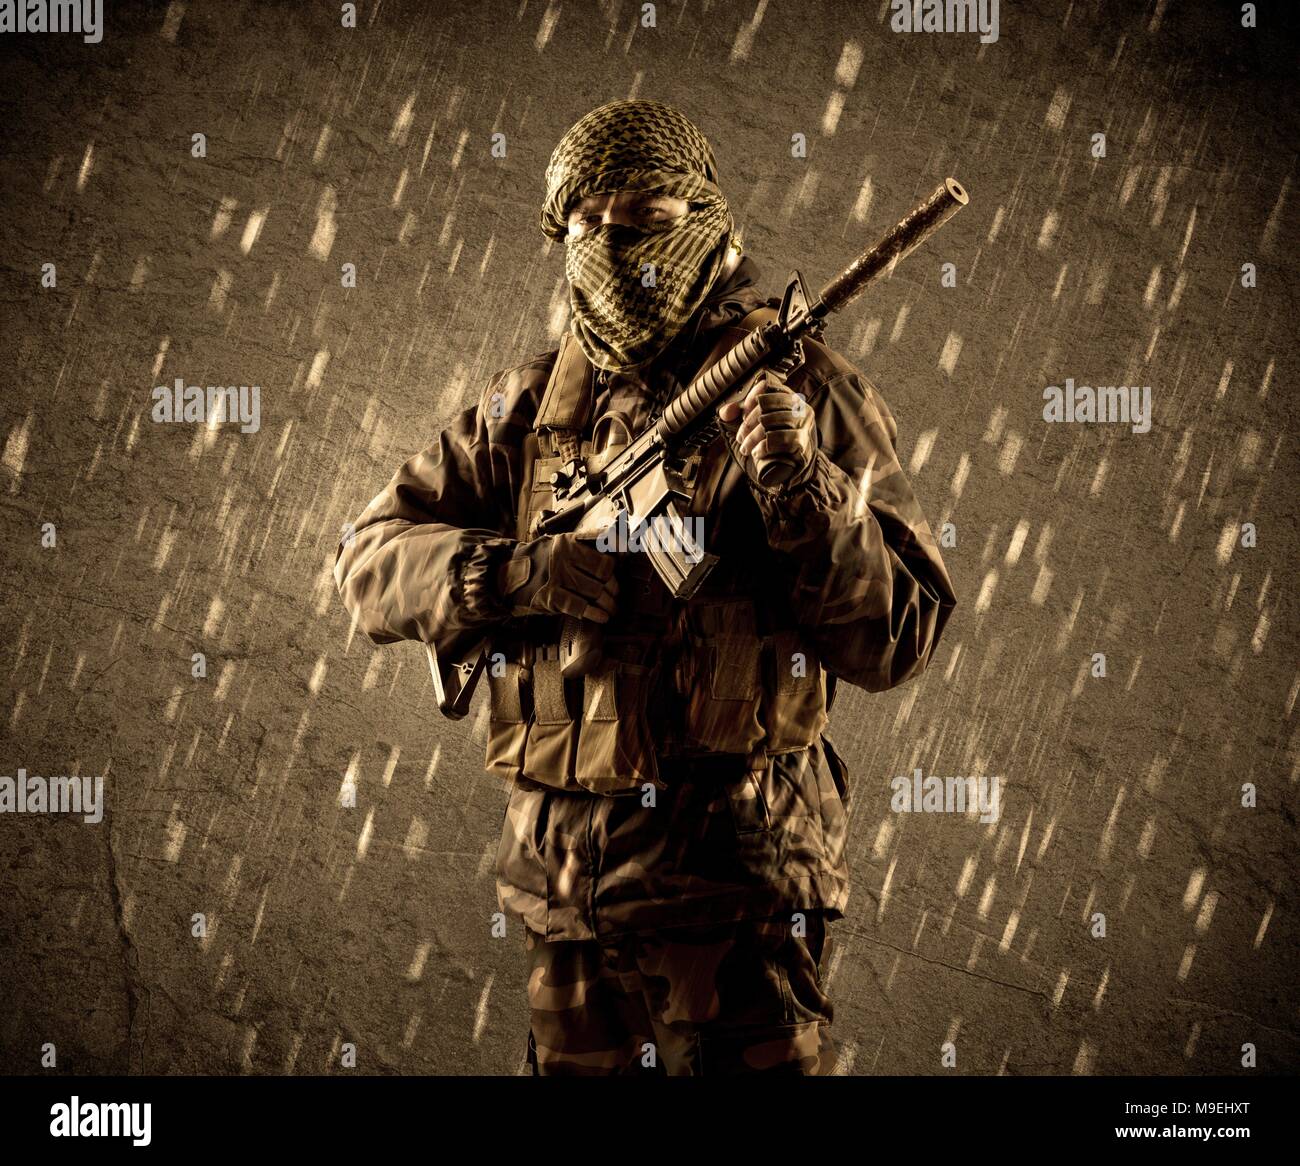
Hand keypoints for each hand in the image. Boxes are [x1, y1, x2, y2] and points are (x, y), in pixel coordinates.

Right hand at [498, 532, 617, 622]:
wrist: (510, 575)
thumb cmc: (541, 562)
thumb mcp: (560, 545)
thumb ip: (585, 546)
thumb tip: (618, 550)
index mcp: (569, 541)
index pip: (602, 543)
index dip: (618, 549)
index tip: (628, 555)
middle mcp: (564, 556)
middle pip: (603, 571)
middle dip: (614, 585)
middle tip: (616, 592)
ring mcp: (558, 576)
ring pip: (595, 590)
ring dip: (608, 602)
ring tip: (612, 607)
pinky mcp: (552, 596)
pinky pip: (581, 606)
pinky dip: (595, 613)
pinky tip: (602, 616)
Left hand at [717, 368, 816, 487]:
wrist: (797, 461)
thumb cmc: (776, 437)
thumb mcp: (757, 423)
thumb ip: (739, 414)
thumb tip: (726, 412)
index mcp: (786, 395)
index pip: (767, 385)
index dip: (751, 397)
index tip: (742, 415)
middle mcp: (798, 405)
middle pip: (765, 405)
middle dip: (748, 424)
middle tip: (740, 438)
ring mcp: (803, 421)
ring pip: (771, 422)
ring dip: (753, 437)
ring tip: (745, 449)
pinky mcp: (803, 438)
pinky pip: (781, 438)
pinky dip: (765, 446)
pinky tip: (757, 453)